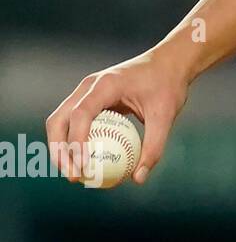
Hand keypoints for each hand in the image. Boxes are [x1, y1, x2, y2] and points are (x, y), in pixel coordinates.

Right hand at [46, 48, 190, 184]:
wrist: (170, 62)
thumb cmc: (168, 86)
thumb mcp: (166, 115)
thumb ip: (154, 146)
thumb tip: (139, 179)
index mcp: (106, 84)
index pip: (81, 114)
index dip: (77, 142)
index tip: (83, 167)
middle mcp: (89, 86)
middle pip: (60, 120)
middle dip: (60, 150)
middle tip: (74, 177)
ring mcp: (86, 91)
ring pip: (61, 121)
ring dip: (62, 148)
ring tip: (76, 175)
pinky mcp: (89, 98)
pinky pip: (74, 122)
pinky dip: (74, 142)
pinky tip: (85, 164)